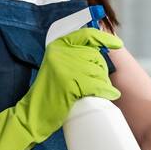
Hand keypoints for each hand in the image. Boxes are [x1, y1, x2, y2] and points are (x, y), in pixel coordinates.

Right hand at [15, 27, 122, 141]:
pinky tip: (109, 95)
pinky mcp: (69, 83)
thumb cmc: (48, 93)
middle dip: (102, 70)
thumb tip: (98, 51)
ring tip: (100, 92)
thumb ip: (73, 56)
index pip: (86, 35)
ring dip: (104, 83)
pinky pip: (96, 85)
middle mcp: (60, 53)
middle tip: (99, 82)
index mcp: (57, 46)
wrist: (34, 114)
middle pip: (95, 56)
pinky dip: (105, 91)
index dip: (104, 38)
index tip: (117, 44)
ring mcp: (64, 68)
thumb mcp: (57, 67)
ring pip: (97, 71)